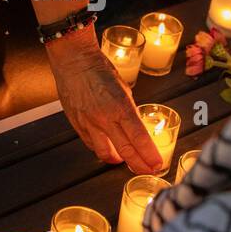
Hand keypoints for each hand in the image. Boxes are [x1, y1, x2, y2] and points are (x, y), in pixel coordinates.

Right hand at [45, 24, 164, 173]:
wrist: (73, 61)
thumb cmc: (100, 69)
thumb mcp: (123, 88)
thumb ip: (128, 110)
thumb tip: (134, 127)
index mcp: (120, 106)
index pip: (139, 138)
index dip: (149, 155)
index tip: (157, 163)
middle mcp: (104, 118)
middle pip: (126, 151)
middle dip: (139, 164)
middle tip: (148, 170)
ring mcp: (89, 123)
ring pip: (105, 153)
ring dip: (118, 160)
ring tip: (126, 161)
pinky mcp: (77, 124)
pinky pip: (91, 144)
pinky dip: (101, 148)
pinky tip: (108, 147)